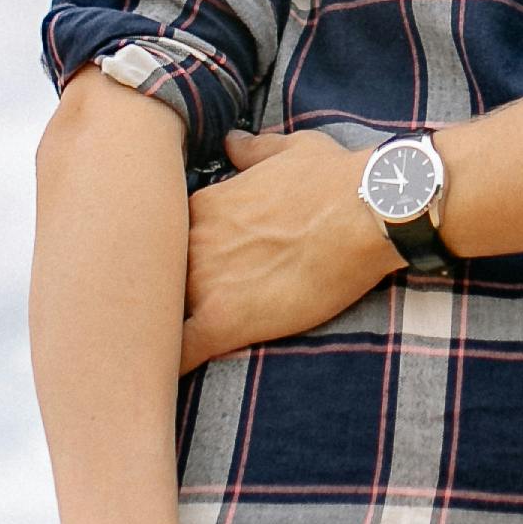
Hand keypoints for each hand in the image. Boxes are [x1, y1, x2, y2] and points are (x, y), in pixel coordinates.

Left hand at [181, 127, 400, 367]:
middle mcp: (192, 242)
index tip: (189, 274)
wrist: (365, 211)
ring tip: (158, 357)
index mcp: (202, 207)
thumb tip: (232, 142)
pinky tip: (167, 382)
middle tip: (177, 317)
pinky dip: (171, 368)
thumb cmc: (334, 178)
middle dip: (163, 299)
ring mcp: (203, 282)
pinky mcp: (223, 320)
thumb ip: (253, 150)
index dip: (177, 261)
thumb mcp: (290, 150)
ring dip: (160, 334)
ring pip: (159, 317)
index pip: (166, 241)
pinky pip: (179, 353)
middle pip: (157, 280)